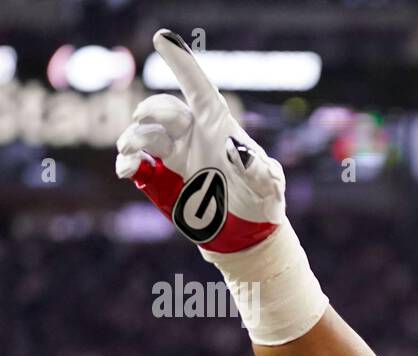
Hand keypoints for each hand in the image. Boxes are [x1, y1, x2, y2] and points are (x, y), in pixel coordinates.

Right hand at [115, 29, 284, 253]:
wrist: (247, 232)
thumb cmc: (263, 200)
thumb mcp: (268, 186)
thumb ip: (259, 170)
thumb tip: (240, 152)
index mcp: (218, 127)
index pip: (199, 89)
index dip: (182, 63)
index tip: (162, 38)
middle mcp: (192, 135)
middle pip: (165, 109)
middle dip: (151, 110)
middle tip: (143, 119)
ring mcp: (174, 154)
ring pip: (145, 133)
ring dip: (133, 136)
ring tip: (129, 149)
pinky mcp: (161, 177)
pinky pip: (136, 161)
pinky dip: (127, 162)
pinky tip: (126, 170)